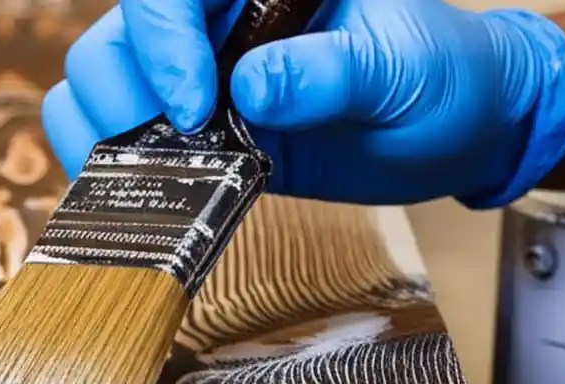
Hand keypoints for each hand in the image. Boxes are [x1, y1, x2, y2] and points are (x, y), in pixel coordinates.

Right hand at [42, 0, 564, 206]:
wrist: (461, 132)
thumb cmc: (444, 79)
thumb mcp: (404, 71)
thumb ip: (330, 73)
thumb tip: (252, 86)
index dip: (164, 37)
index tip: (196, 103)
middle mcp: (223, 17)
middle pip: (121, 32)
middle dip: (125, 89)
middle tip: (171, 145)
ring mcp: (203, 72)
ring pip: (104, 77)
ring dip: (104, 126)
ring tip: (144, 171)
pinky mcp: (200, 132)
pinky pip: (120, 133)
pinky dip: (102, 157)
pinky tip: (125, 185)